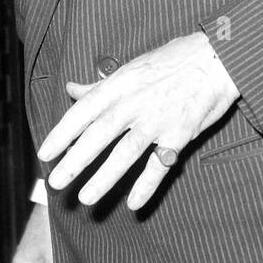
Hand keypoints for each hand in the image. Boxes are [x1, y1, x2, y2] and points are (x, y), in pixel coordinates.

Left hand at [38, 32, 240, 210]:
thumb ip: (100, 85)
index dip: (61, 134)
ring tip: (86, 198)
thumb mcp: (132, 68)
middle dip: (75, 161)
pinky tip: (134, 204)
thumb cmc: (172, 61)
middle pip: (99, 134)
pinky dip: (147, 185)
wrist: (218, 58)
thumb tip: (70, 89)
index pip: (83, 111)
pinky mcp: (181, 133)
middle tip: (56, 183)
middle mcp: (135, 101)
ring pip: (126, 152)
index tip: (44, 154)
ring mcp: (159, 118)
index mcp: (119, 84)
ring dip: (105, 178)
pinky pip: (161, 164)